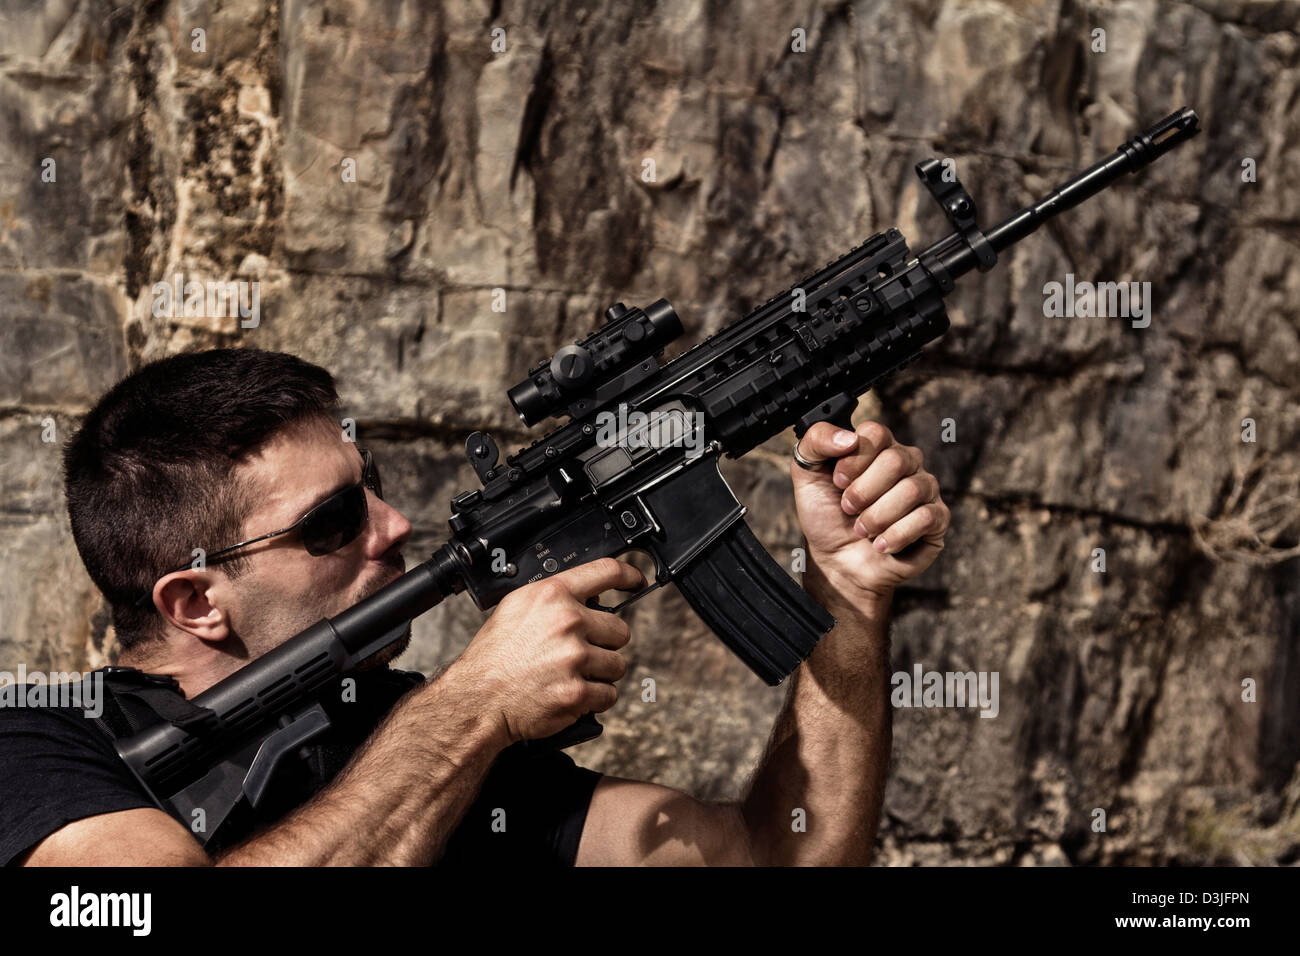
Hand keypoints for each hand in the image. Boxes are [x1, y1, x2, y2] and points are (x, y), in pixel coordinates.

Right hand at [450, 558, 642, 744]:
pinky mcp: (577, 692)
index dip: (628, 575)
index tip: (636, 580)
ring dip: (600, 674)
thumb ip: (554, 599)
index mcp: (552, 595)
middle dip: (604, 644)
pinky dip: (595, 699)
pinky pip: (608, 694)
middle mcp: (567, 622)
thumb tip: (591, 596)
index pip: (606, 572)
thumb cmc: (494, 656)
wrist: (477, 699)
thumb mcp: (517, 608)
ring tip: (571, 675)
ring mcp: (574, 658)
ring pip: (617, 665)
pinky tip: (571, 693)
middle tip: (579, 654)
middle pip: (620, 630)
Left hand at [791, 421, 949, 599]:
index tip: (838, 482)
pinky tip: (879, 545)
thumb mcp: (806, 475)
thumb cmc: (826, 516)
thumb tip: (849, 437)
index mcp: (878, 447)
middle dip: (862, 492)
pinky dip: (895, 535)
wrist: (837, 562)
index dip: (853, 460)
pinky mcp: (937, 518)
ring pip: (911, 490)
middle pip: (895, 460)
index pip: (876, 433)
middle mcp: (906, 462)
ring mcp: (925, 489)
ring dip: (876, 516)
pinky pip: (925, 517)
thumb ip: (816, 441)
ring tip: (861, 530)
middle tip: (848, 508)